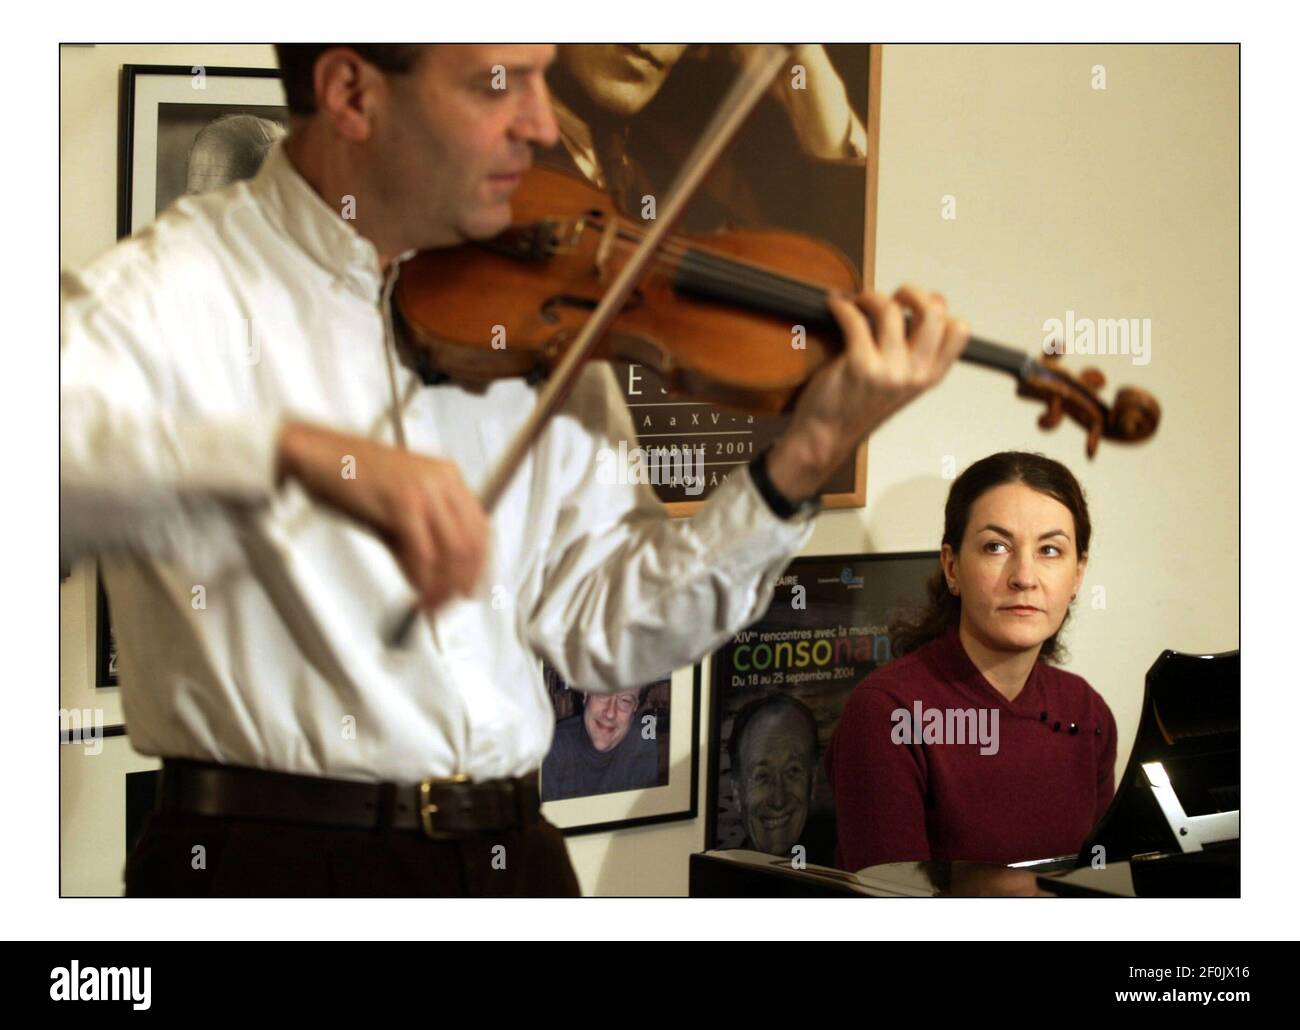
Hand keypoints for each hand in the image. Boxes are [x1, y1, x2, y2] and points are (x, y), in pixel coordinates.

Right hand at [276, 422, 487, 610]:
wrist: (317, 454)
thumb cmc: (351, 477)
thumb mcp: (394, 514)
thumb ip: (416, 547)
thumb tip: (429, 582)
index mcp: (448, 476)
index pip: (481, 528)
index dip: (479, 566)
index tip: (468, 588)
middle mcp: (443, 480)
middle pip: (472, 543)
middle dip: (461, 582)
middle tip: (445, 603)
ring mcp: (425, 489)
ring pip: (454, 551)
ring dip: (443, 585)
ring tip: (429, 601)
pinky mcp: (403, 501)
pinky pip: (425, 552)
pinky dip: (424, 579)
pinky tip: (416, 590)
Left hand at [768, 285, 969, 499]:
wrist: (824, 437)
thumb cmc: (856, 405)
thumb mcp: (900, 386)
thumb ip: (913, 354)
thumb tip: (914, 306)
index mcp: (930, 377)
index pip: (959, 330)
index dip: (938, 308)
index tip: (914, 307)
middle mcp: (915, 374)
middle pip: (934, 312)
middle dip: (911, 292)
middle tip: (890, 298)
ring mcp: (888, 371)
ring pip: (891, 310)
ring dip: (870, 297)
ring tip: (857, 302)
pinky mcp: (859, 366)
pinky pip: (855, 319)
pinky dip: (841, 306)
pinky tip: (834, 306)